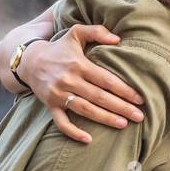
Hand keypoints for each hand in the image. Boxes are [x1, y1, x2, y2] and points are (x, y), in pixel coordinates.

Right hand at [17, 24, 144, 142]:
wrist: (29, 61)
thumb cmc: (59, 47)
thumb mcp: (76, 33)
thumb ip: (97, 31)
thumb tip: (118, 39)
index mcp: (79, 64)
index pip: (106, 79)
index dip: (124, 90)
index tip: (140, 98)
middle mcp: (69, 80)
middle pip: (99, 97)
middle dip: (121, 107)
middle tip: (139, 116)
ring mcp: (59, 94)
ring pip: (85, 110)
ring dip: (105, 119)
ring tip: (123, 124)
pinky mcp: (50, 106)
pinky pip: (61, 123)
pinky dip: (73, 132)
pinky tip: (88, 139)